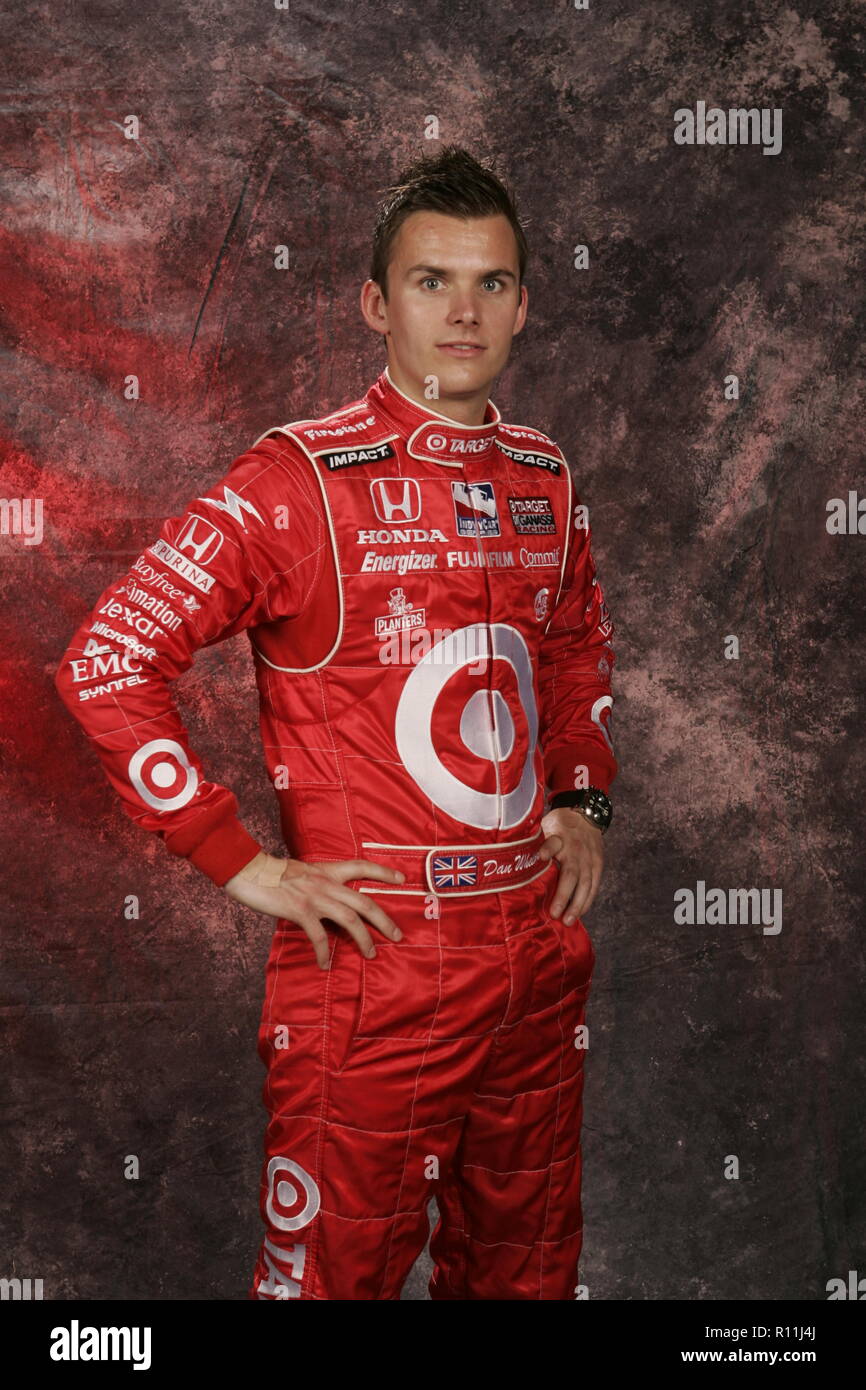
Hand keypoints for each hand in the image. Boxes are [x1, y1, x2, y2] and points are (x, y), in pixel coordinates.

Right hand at [224, 852, 404, 969]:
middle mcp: (326, 883)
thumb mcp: (303, 872)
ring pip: (350, 920)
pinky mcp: (301, 911)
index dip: (383, 873)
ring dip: (364, 939)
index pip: (361, 866)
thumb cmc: (273, 873)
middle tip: (397, 935)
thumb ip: (319, 883)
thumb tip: (329, 899)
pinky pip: (319, 936)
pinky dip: (324, 952)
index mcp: (328, 871)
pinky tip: (325, 964)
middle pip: (364, 902)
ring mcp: (315, 897)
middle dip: (384, 920)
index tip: (402, 879)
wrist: (250, 870)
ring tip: (371, 953)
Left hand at [538, 807, 604, 923]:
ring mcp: (589, 858)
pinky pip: (594, 886)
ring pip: (585, 884)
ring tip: (568, 920)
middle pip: (571, 873)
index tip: (541, 856)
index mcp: (560, 837)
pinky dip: (587, 900)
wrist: (585, 814)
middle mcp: (576, 849)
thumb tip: (514, 856)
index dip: (547, 849)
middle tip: (554, 913)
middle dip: (563, 894)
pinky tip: (579, 913)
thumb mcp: (545, 825)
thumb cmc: (559, 824)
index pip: (553, 843)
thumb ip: (535, 841)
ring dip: (577, 904)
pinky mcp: (598, 865)